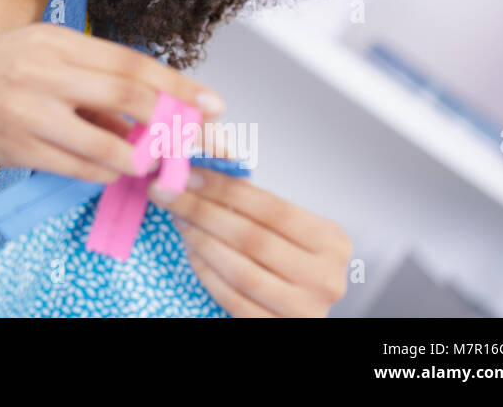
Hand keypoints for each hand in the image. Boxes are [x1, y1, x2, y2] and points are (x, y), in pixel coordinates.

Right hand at [0, 22, 225, 184]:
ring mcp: (30, 111)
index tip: (212, 105)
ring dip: (140, 159)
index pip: (130, 63)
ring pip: (110, 143)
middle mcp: (44, 70)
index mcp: (53, 40)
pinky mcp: (17, 147)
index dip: (178, 86)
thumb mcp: (32, 56)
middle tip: (203, 143)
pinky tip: (110, 170)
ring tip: (152, 163)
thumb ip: (83, 77)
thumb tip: (140, 110)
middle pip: (130, 97)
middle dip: (176, 125)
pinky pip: (79, 168)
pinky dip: (104, 172)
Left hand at [148, 167, 351, 316]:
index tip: (189, 175)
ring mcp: (304, 309)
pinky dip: (207, 273)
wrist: (302, 307)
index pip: (272, 208)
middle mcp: (325, 277)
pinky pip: (233, 299)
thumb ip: (256, 204)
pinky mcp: (279, 330)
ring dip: (201, 242)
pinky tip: (192, 252)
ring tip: (179, 221)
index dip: (226, 189)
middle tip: (170, 195)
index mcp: (332, 241)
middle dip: (203, 212)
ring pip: (240, 271)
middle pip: (252, 238)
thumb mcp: (290, 229)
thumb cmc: (292, 259)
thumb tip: (203, 173)